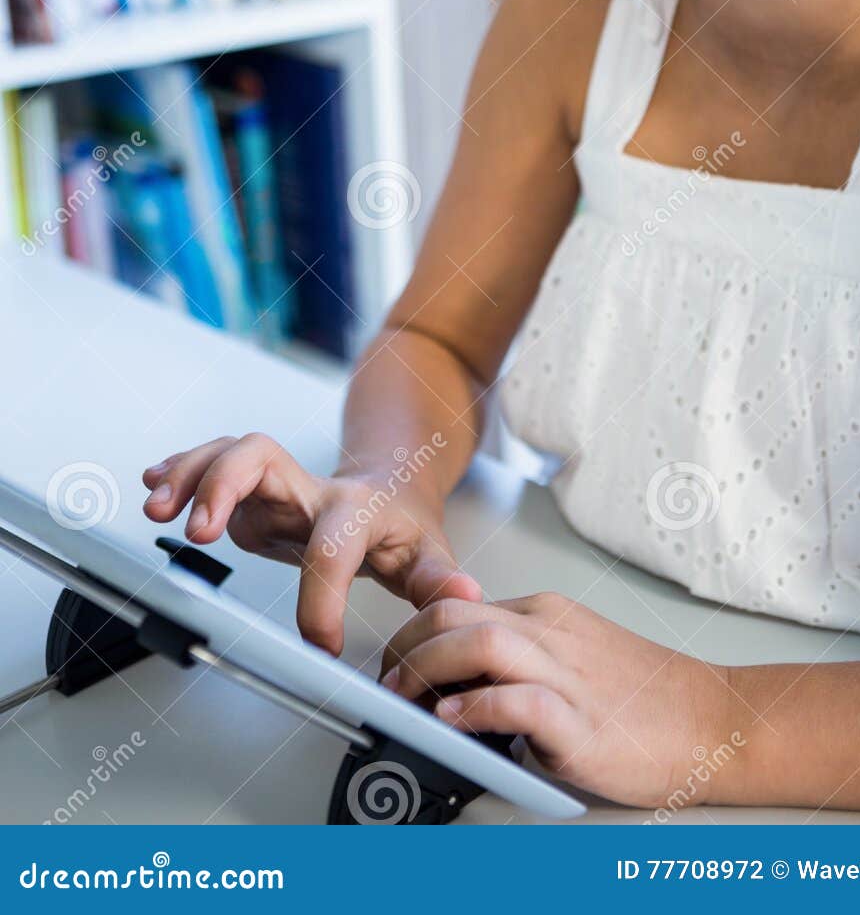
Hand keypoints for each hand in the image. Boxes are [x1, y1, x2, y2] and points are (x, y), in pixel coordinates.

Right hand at [140, 433, 481, 655]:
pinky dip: (178, 471)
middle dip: (225, 486)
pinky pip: (209, 467)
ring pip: (229, 453)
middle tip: (198, 530)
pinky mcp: (251, 492)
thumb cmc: (402, 525)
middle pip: (263, 458)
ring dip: (190, 474)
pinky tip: (154, 483)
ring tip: (157, 504)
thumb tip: (468, 597)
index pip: (333, 545)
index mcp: (355, 511)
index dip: (322, 597)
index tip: (318, 643)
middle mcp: (309, 488)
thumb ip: (440, 580)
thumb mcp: (429, 554)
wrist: (391, 486)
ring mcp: (276, 484)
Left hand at [376, 591, 737, 809]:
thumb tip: (460, 686)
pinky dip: (475, 710)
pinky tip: (454, 725)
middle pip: (453, 611)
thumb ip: (522, 661)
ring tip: (405, 700)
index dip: (411, 634)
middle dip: (403, 646)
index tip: (394, 666)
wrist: (714, 719)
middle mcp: (550, 632)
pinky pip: (517, 701)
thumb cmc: (648, 698)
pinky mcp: (581, 720)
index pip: (457, 602)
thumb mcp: (574, 660)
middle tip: (385, 684)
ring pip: (477, 643)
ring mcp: (567, 673)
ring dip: (426, 670)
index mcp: (546, 615)